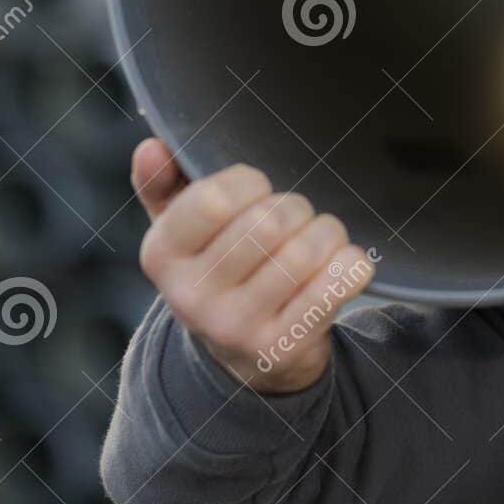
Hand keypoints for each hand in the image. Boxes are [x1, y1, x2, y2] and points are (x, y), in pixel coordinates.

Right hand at [130, 138, 375, 393]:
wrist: (246, 356)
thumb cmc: (221, 270)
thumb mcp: (183, 232)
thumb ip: (164, 185)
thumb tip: (153, 147)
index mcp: (161, 256)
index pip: (214, 198)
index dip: (249, 182)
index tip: (258, 191)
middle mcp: (191, 296)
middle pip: (268, 223)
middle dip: (296, 208)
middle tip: (298, 217)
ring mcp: (236, 327)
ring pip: (305, 253)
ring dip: (327, 233)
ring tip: (322, 238)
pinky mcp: (281, 347)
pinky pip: (334, 286)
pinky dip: (350, 264)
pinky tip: (344, 263)